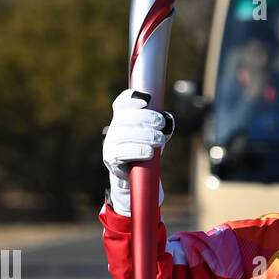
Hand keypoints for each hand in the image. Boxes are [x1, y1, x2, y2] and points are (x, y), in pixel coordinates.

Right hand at [102, 88, 173, 213]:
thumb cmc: (145, 154)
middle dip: (145, 118)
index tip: (146, 100)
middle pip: (125, 118)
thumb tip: (168, 121)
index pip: (121, 104)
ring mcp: (110, 144)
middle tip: (160, 123)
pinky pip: (123, 153)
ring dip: (144, 135)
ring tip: (159, 140)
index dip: (131, 99)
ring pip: (124, 134)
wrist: (135, 179)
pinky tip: (149, 152)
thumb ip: (159, 127)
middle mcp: (113, 130)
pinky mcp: (112, 160)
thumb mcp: (154, 137)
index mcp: (122, 120)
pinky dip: (139, 151)